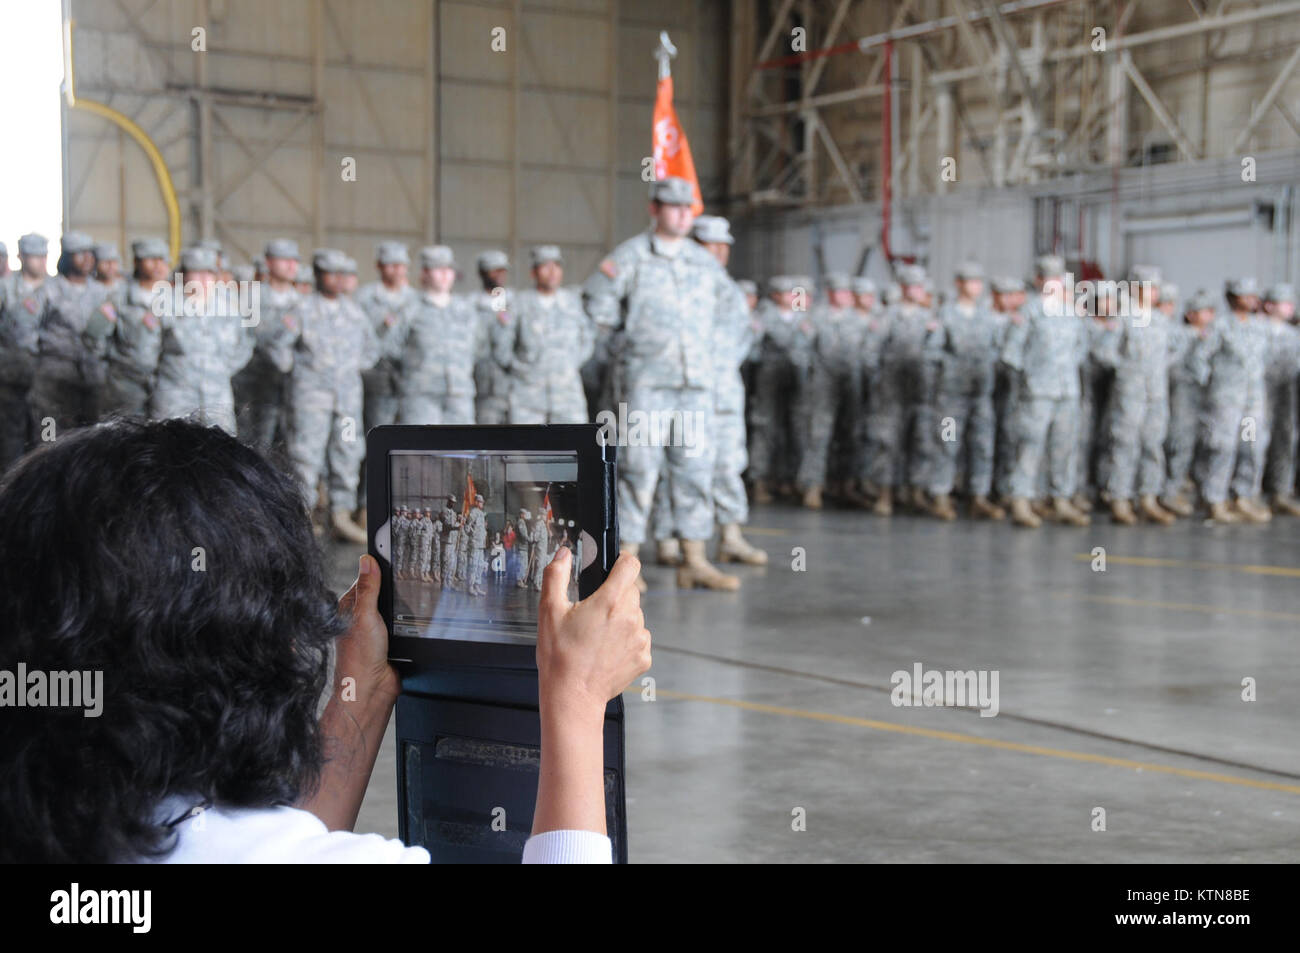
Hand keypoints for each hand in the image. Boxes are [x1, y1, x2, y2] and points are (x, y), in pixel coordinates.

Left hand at [335, 555, 399, 703]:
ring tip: (412, 595)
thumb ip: (368, 589)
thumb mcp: (365, 616)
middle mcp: (362, 616)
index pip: (367, 577)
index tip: (392, 548)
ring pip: (395, 607)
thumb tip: (368, 560)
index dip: (379, 564)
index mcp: (350, 606)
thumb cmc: (358, 658)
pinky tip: (414, 618)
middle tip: (408, 572)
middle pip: (383, 591)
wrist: (372, 690)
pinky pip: (403, 622)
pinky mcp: (390, 639)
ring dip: (403, 605)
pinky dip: (410, 620)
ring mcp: (376, 628)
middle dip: (395, 585)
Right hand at [536, 548, 650, 713]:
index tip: (615, 565)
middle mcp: (631, 617)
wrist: (572, 696)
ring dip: (621, 619)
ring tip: (597, 635)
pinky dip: (626, 640)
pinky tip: (606, 650)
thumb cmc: (559, 657)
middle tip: (593, 611)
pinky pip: (638, 639)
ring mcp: (640, 639)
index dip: (622, 561)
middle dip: (615, 595)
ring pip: (635, 615)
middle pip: (631, 591)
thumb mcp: (548, 611)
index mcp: (610, 601)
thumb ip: (556, 576)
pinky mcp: (644, 657)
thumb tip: (563, 555)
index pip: (631, 565)